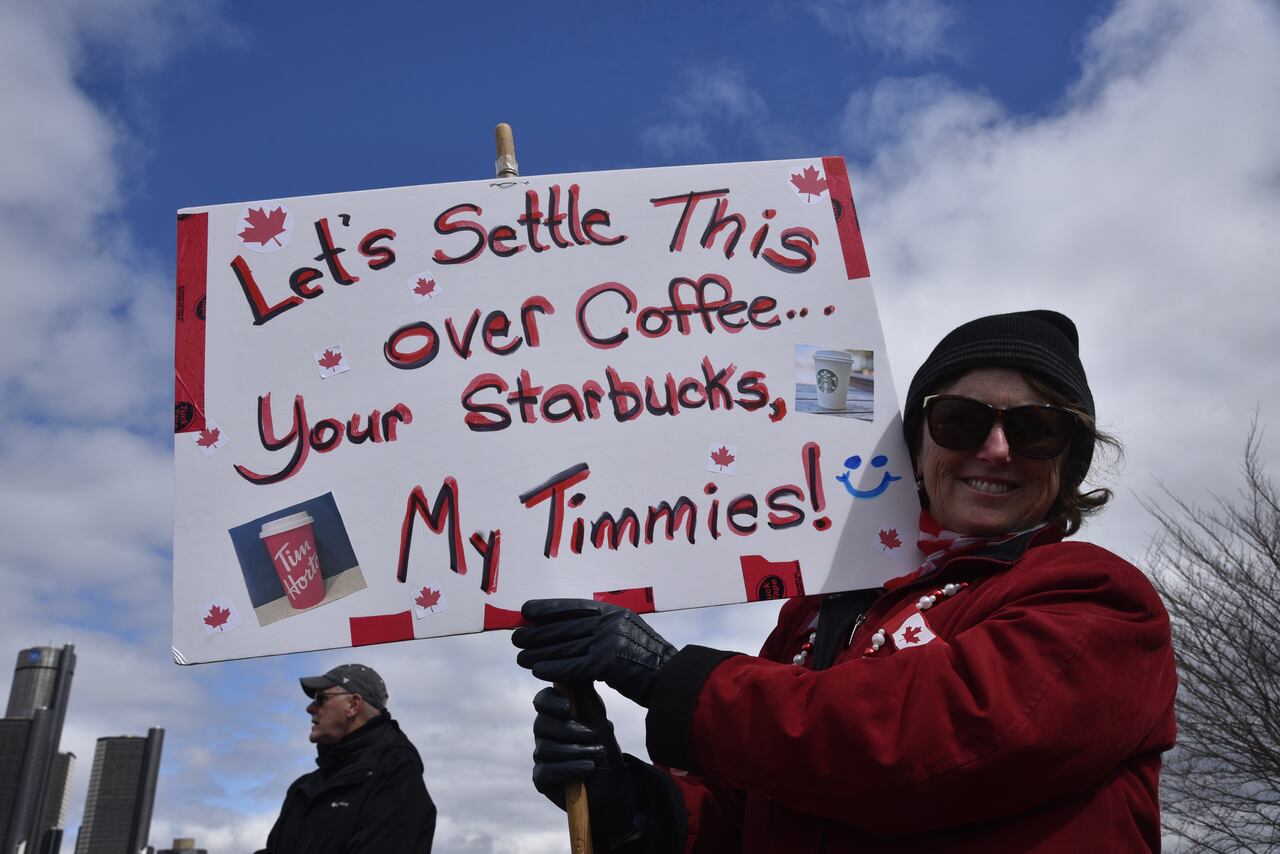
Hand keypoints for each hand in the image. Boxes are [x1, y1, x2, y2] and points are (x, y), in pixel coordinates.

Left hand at [513, 598, 677, 706]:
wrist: (673, 682)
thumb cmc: (649, 664)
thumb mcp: (629, 636)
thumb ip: (604, 632)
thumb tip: (571, 634)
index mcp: (616, 611)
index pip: (575, 606)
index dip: (549, 608)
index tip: (527, 611)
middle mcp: (612, 622)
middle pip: (566, 626)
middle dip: (537, 633)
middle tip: (516, 637)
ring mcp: (610, 640)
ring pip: (566, 647)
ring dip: (539, 652)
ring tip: (520, 657)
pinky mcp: (608, 663)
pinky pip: (573, 666)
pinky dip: (553, 668)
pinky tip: (538, 670)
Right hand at [531, 685, 642, 844]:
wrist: (616, 782)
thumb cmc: (605, 746)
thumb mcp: (598, 717)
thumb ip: (584, 692)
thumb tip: (574, 664)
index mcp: (556, 714)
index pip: (542, 700)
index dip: (551, 702)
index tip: (568, 708)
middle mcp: (544, 733)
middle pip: (541, 724)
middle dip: (570, 730)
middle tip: (595, 736)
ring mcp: (541, 756)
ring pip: (544, 748)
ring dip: (575, 751)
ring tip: (597, 754)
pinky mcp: (541, 779)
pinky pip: (545, 771)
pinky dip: (570, 769)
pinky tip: (588, 769)